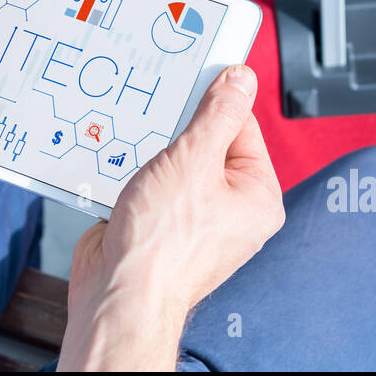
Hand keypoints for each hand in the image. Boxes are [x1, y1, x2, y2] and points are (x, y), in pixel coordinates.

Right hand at [58, 64, 283, 370]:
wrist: (118, 295)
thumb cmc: (163, 245)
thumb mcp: (193, 159)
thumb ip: (217, 113)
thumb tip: (241, 80)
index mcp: (257, 196)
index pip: (242, 126)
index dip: (215, 102)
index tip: (193, 82)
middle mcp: (232, 211)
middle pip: (207, 143)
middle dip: (177, 133)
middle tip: (160, 127)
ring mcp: (195, 221)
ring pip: (174, 165)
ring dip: (151, 155)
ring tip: (141, 163)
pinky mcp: (161, 228)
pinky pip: (151, 186)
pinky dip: (134, 176)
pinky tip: (123, 177)